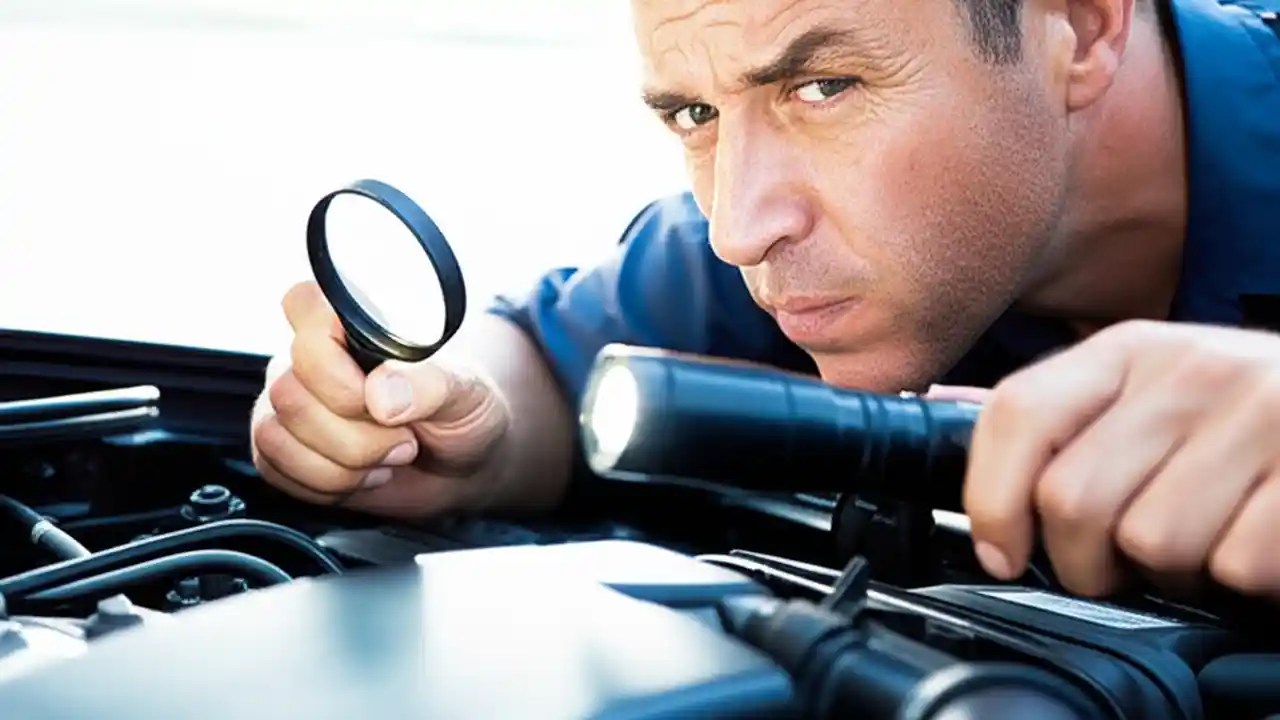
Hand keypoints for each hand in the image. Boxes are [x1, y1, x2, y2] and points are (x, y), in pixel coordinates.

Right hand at [250, 282, 511, 518]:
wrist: (463, 463)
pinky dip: (325, 485)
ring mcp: (293, 397)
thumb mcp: (468, 393)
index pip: (301, 305)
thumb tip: (380, 392)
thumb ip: (432, 383)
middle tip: (405, 438)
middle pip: (289, 390)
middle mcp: (313, 352)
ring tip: (388, 455)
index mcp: (355, 318)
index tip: (377, 393)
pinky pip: (272, 466)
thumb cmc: (464, 412)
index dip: (330, 360)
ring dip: (342, 464)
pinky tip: (363, 474)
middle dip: (355, 434)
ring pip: (275, 433)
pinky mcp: (282, 443)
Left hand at [931, 320, 1279, 601]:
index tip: (1004, 550)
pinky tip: (1256, 544)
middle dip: (1088, 562)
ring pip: (1154, 541)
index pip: (1017, 414)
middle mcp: (1192, 369)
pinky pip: (1237, 564)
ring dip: (1176, 573)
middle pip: (1074, 499)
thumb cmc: (1243, 423)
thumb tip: (940, 409)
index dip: (992, 499)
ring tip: (1206, 543)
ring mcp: (1262, 412)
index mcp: (1130, 349)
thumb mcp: (1147, 393)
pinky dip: (1244, 580)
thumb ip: (1059, 411)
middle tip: (1125, 564)